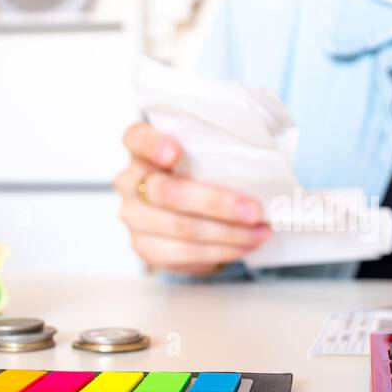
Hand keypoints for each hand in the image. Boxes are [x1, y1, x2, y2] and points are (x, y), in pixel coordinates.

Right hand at [114, 122, 270, 274]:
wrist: (182, 211)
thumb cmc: (198, 175)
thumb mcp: (203, 154)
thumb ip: (216, 153)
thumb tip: (262, 167)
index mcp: (140, 147)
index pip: (137, 138)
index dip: (154, 145)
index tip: (175, 152)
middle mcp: (129, 181)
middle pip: (168, 192)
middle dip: (216, 203)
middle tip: (253, 210)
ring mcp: (133, 216)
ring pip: (181, 227)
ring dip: (228, 233)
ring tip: (259, 232)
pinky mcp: (144, 247)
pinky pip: (184, 253)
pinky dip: (220, 251)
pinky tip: (243, 246)